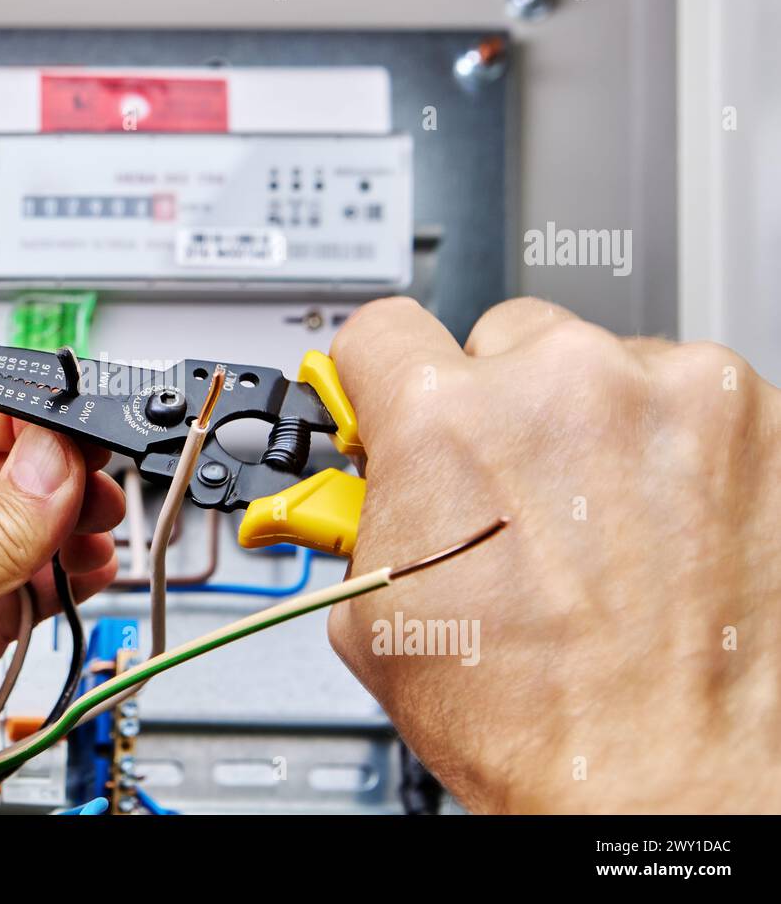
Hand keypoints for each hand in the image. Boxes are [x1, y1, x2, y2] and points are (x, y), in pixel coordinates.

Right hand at [327, 297, 780, 811]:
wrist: (673, 781)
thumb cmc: (532, 722)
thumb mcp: (375, 614)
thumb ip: (366, 506)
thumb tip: (378, 465)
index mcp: (447, 423)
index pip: (383, 329)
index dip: (382, 374)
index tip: (397, 394)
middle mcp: (560, 384)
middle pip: (499, 340)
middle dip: (495, 405)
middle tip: (510, 490)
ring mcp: (670, 391)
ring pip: (598, 363)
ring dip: (588, 423)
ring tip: (596, 523)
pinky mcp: (751, 417)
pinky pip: (682, 396)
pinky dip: (666, 444)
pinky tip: (659, 524)